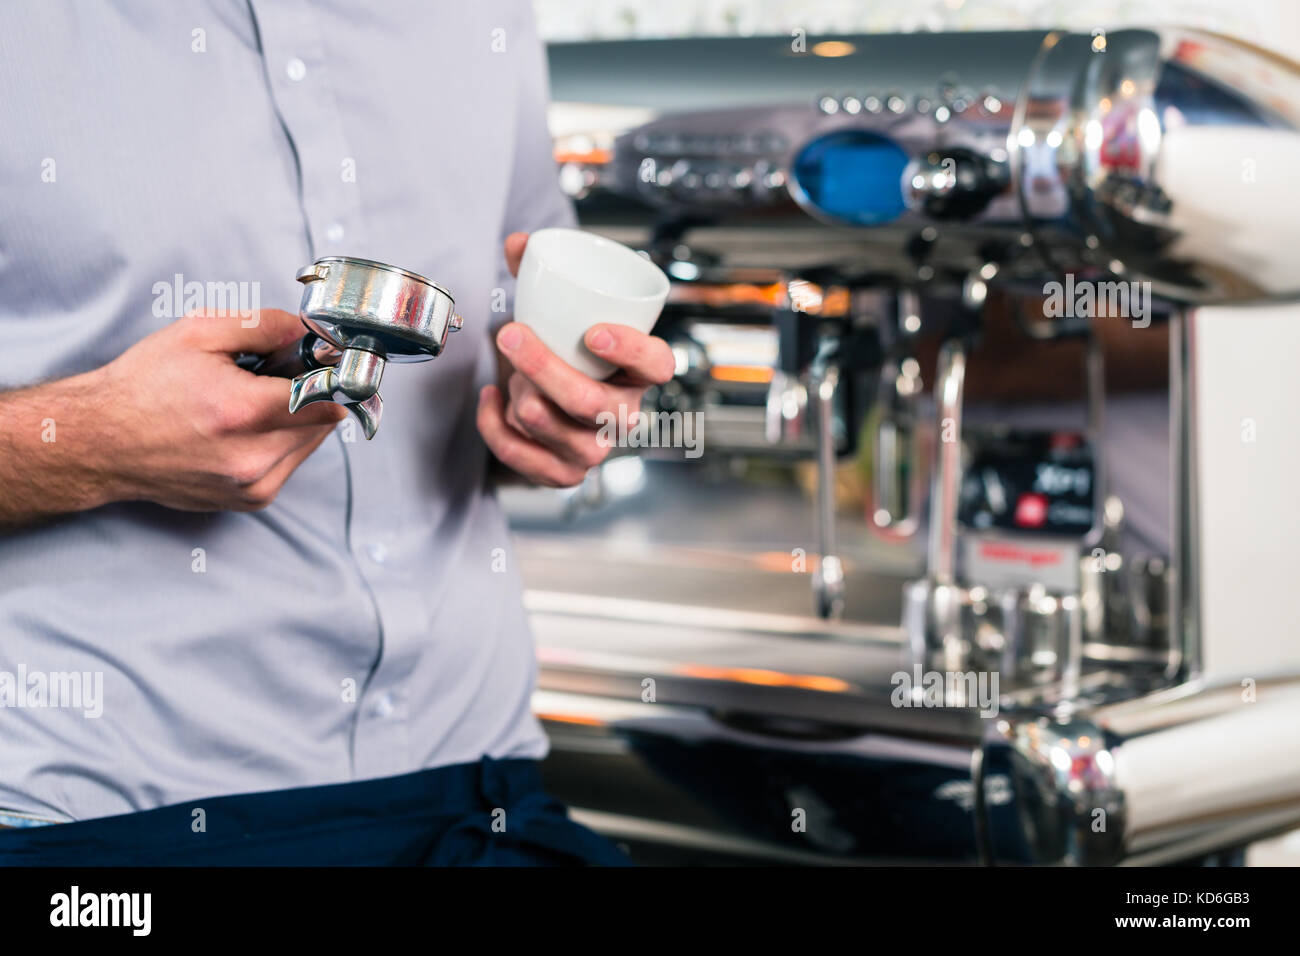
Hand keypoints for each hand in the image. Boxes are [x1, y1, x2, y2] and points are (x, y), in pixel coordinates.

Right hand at [92, 309, 346, 510]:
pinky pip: (291, 464)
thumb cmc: (144, 386)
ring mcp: (254, 485)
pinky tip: (248, 428)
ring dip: (299, 419)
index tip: (330, 362)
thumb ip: (263, 325)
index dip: (333, 374)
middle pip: (325, 420)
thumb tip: (310, 332)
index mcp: (242, 411)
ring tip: (255, 403)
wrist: (102, 441)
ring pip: (311, 443)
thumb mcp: (199, 332)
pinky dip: (282, 443)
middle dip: (313, 393)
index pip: (328, 396)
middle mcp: (253, 456)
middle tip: (280, 376)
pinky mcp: (252, 500)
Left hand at [476, 232, 674, 486]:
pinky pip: (526, 459)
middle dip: (546, 369)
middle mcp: (624, 414)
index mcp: (641, 372)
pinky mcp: (565, 473)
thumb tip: (519, 243)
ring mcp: (596, 448)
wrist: (556, 396)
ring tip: (514, 374)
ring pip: (557, 431)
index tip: (594, 331)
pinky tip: (491, 398)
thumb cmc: (569, 348)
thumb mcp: (562, 308)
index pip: (657, 365)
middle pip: (592, 402)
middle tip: (510, 334)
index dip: (631, 351)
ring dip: (523, 397)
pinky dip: (497, 427)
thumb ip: (542, 270)